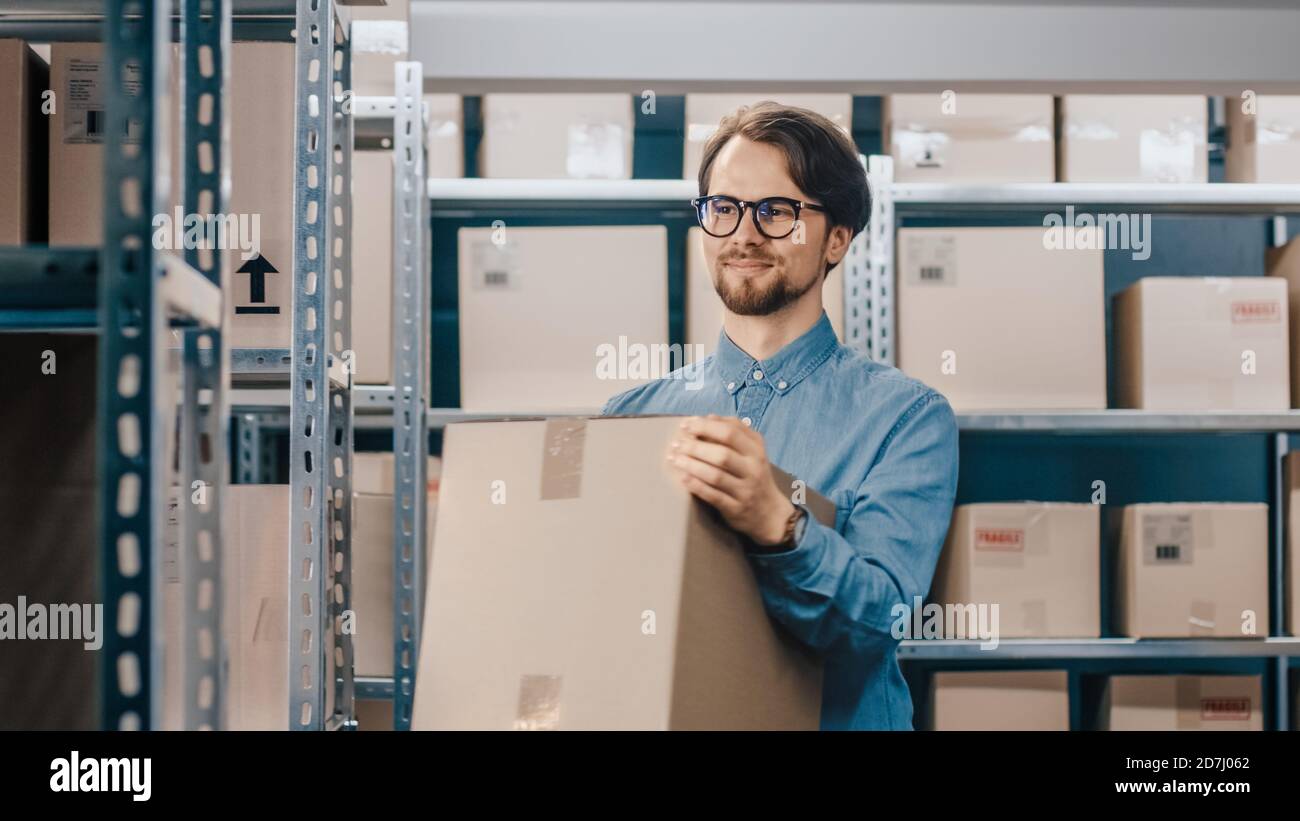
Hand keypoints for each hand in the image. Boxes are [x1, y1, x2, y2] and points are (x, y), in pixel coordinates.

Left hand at [666, 414, 795, 546]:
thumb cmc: (753, 475)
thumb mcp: (752, 451)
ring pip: (716, 476)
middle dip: (695, 447)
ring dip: (691, 465)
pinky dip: (696, 486)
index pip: (730, 432)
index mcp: (756, 450)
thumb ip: (734, 431)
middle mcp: (753, 469)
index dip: (705, 426)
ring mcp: (745, 490)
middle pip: (722, 454)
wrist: (769, 512)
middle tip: (677, 443)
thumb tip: (709, 417)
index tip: (686, 424)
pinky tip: (683, 478)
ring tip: (674, 458)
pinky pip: (713, 496)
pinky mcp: (736, 509)